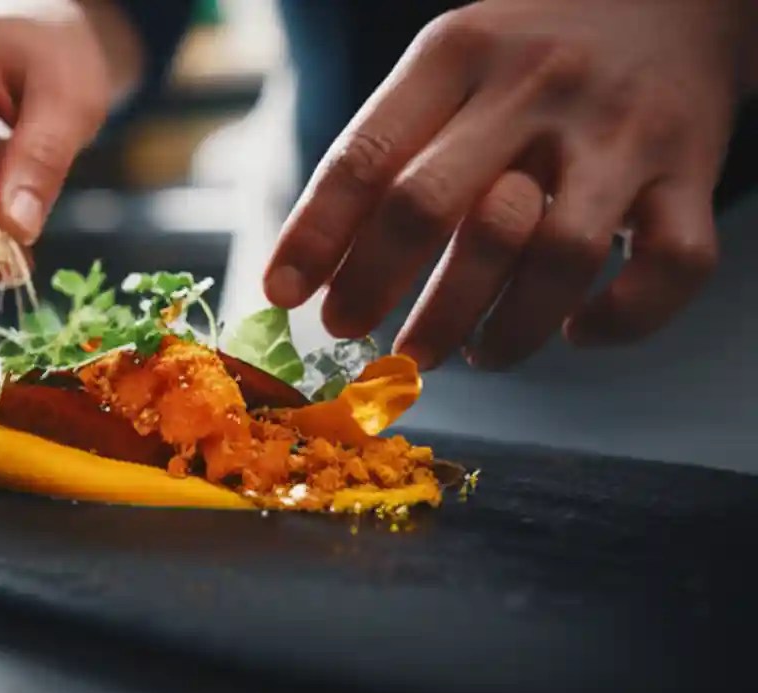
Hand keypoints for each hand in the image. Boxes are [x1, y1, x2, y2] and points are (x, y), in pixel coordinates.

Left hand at [265, 0, 746, 368]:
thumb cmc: (531, 56)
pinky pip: (669, 266)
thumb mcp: (450, 65)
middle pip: (435, 206)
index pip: (366, 155)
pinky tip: (574, 333)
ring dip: (497, 328)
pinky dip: (619, 321)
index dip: (315, 234)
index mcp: (457, 56)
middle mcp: (537, 89)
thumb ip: (389, 147)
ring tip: (466, 354)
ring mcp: (620, 133)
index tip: (283, 294)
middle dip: (378, 287)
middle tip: (356, 338)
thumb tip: (316, 269)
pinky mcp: (690, 174)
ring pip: (552, 257)